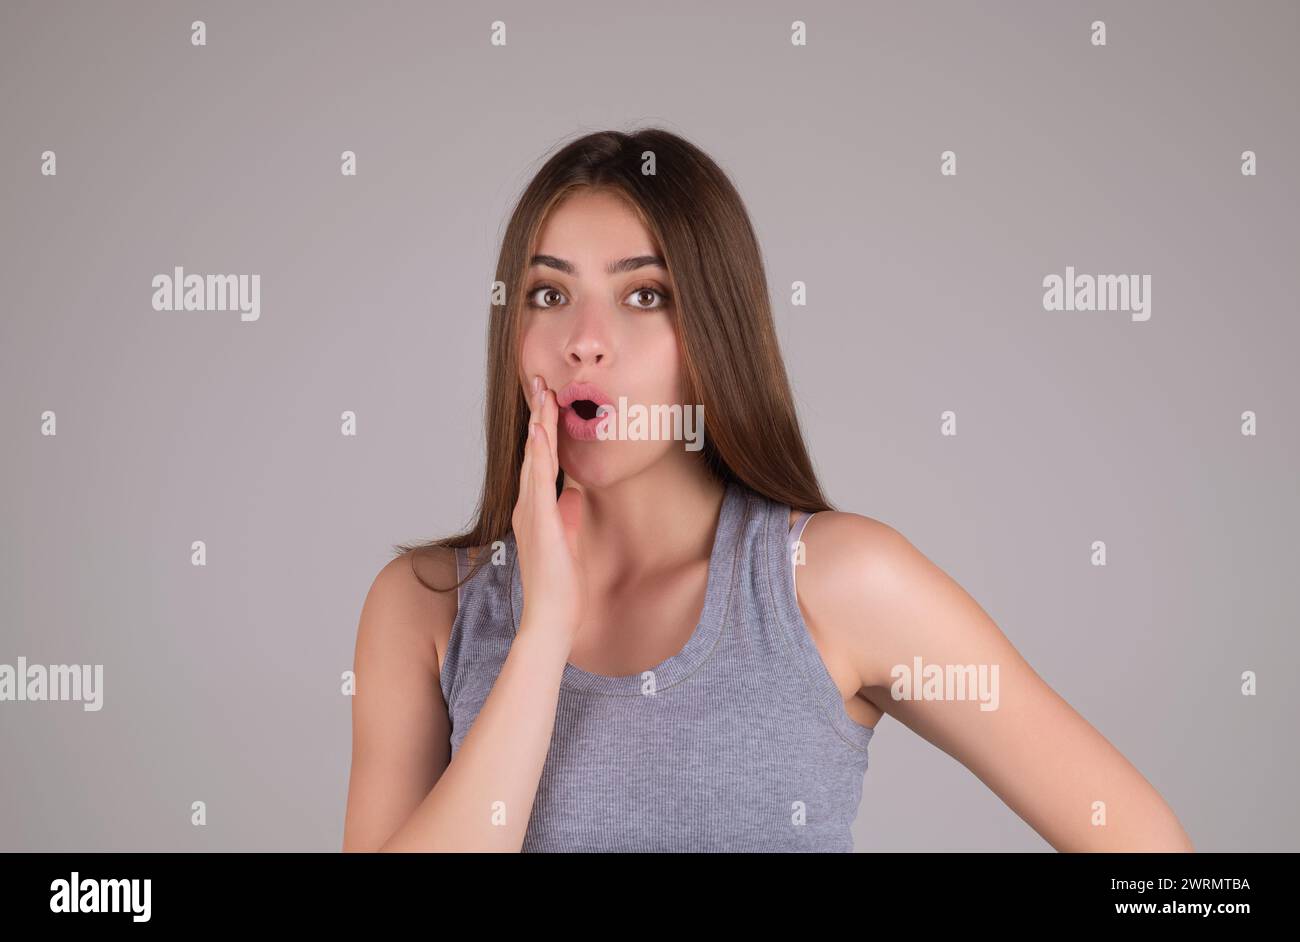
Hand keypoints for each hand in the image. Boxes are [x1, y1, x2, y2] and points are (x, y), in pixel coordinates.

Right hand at [512, 375, 586, 645]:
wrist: (552, 616)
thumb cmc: (561, 583)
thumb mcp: (570, 539)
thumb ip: (569, 514)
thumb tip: (574, 494)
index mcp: (535, 508)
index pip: (540, 459)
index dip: (544, 427)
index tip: (549, 398)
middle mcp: (528, 505)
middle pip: (533, 450)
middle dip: (538, 414)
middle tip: (540, 380)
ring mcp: (531, 512)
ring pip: (534, 458)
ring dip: (539, 424)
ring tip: (542, 393)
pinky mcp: (540, 522)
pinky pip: (539, 481)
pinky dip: (539, 455)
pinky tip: (542, 433)